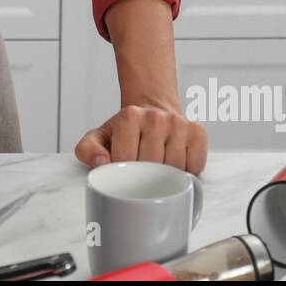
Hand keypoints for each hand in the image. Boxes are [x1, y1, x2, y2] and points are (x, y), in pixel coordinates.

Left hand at [75, 105, 206, 173]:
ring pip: (175, 169)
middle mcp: (156, 117)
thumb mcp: (99, 137)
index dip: (123, 171)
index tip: (123, 168)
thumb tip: (102, 163)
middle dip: (144, 176)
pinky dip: (187, 172)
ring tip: (157, 168)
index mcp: (130, 116)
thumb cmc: (125, 130)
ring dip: (166, 176)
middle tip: (140, 171)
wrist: (151, 110)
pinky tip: (175, 165)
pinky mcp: (197, 132)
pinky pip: (195, 166)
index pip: (126, 160)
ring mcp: (179, 123)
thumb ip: (88, 151)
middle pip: (152, 166)